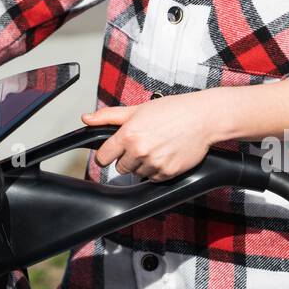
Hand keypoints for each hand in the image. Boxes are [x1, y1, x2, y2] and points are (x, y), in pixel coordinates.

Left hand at [82, 94, 218, 181]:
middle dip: (127, 158)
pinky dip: (157, 170)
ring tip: (156, 147)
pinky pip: (153, 179)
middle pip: (120, 168)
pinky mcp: (167, 173)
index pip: (103, 157)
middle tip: (141, 144)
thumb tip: (86, 119)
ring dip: (142, 165)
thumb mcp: (137, 109)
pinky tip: (165, 155)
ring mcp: (154, 163)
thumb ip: (108, 116)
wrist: (202, 118)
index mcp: (128, 134)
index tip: (112, 153)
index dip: (106, 155)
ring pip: (137, 174)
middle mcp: (139, 150)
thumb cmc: (172, 110)